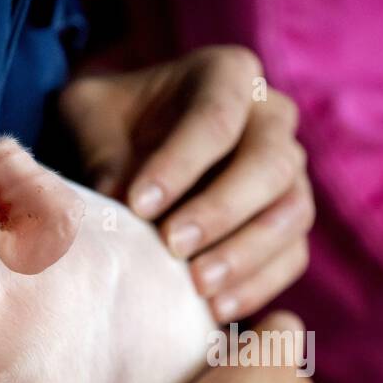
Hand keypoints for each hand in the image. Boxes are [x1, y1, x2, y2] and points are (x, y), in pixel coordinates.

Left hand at [60, 46, 313, 322]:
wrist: (139, 151)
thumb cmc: (114, 124)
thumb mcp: (90, 116)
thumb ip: (100, 148)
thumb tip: (116, 200)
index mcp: (229, 74)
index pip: (216, 117)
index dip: (180, 164)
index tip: (138, 204)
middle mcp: (274, 119)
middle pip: (269, 165)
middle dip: (221, 209)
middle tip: (172, 245)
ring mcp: (292, 174)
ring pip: (292, 213)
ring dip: (246, 253)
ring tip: (197, 284)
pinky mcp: (292, 225)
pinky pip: (292, 256)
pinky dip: (258, 285)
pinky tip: (215, 307)